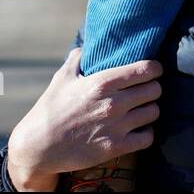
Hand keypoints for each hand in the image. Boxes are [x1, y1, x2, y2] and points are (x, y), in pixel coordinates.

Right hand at [6, 46, 162, 190]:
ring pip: (153, 112)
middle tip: (146, 90)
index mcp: (102, 82)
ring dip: (149, 110)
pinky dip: (146, 132)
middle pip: (155, 90)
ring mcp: (116, 126)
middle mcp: (114, 103)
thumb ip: (77, 59)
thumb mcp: (62, 78)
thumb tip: (85, 45)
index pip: (146, 69)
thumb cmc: (50, 109)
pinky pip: (148, 137)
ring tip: (141, 109)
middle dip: (152, 88)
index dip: (154, 68)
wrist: (39, 146)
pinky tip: (138, 129)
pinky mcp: (116, 147)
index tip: (154, 70)